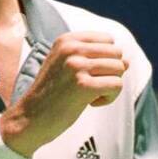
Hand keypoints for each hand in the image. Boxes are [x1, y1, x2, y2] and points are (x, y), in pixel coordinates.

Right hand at [0, 31, 128, 156]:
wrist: (29, 118)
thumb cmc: (51, 95)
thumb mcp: (66, 67)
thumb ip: (95, 59)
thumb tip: (128, 61)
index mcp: (66, 40)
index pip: (108, 40)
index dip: (105, 60)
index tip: (87, 74)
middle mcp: (72, 48)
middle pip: (116, 54)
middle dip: (110, 73)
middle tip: (90, 88)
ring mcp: (77, 66)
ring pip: (119, 69)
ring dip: (110, 86)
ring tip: (90, 96)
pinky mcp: (83, 86)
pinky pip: (116, 86)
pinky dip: (109, 98)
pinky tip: (91, 104)